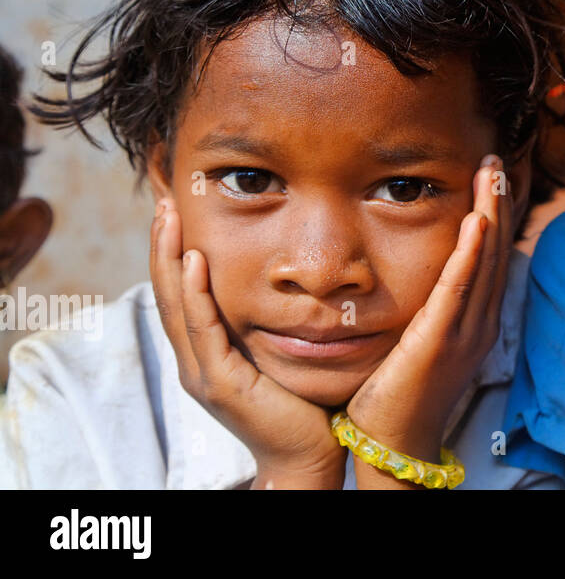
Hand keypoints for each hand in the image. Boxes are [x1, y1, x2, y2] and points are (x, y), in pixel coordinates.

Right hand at [149, 201, 343, 488]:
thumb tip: (289, 277)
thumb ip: (272, 318)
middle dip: (163, 244)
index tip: (175, 209)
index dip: (173, 250)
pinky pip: (204, 330)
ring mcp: (203, 373)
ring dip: (170, 257)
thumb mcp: (279, 350)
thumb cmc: (303, 404)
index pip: (181, 291)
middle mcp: (196, 360)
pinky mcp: (221, 385)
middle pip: (168, 291)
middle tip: (163, 199)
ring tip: (167, 216)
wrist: (310, 457)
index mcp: (208, 352)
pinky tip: (196, 261)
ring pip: (177, 304)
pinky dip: (196, 294)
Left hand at [345, 156, 511, 463]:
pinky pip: (458, 290)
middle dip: (497, 203)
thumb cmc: (397, 391)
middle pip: (495, 251)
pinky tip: (475, 223)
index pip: (490, 256)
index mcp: (475, 320)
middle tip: (495, 161)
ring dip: (489, 214)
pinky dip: (470, 254)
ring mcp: (465, 332)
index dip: (494, 214)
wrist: (395, 443)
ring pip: (483, 262)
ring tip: (490, 176)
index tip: (491, 177)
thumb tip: (422, 270)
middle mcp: (478, 322)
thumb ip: (427, 305)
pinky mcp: (441, 342)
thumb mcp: (419, 338)